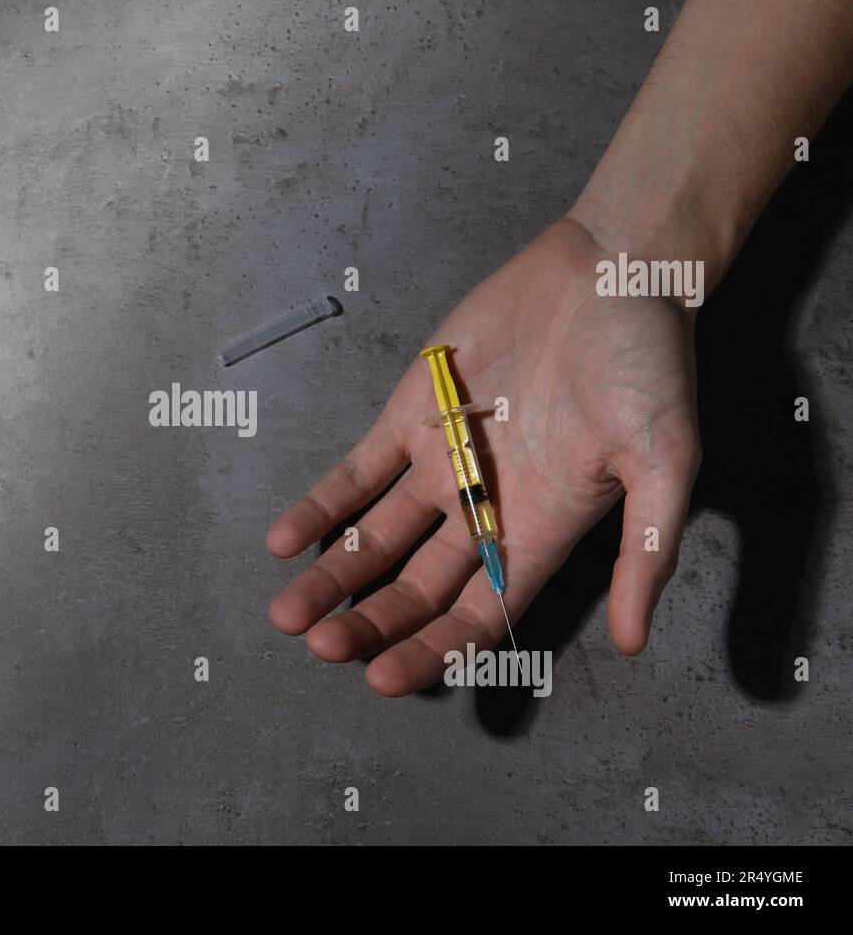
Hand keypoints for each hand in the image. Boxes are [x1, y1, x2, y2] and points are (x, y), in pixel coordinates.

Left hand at [265, 218, 701, 695]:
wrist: (609, 271)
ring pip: (376, 536)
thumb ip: (646, 548)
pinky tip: (283, 541)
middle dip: (371, 622)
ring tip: (287, 613)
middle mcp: (484, 508)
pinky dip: (322, 506)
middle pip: (416, 586)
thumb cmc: (648, 364)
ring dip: (333, 574)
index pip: (477, 614)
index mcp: (541, 531)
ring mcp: (442, 462)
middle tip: (323, 649)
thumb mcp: (666, 459)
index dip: (431, 649)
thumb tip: (633, 643)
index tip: (383, 679)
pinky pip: (357, 472)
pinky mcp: (412, 414)